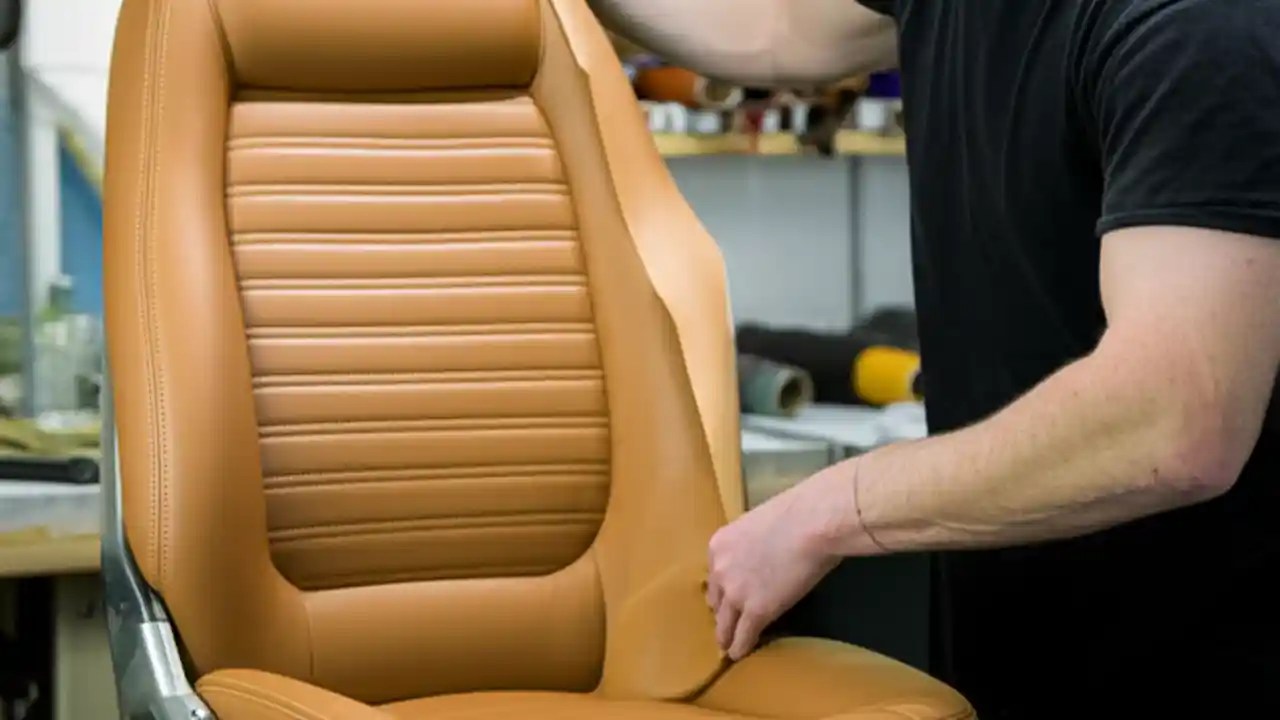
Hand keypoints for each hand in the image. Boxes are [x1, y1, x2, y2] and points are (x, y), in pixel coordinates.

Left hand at [705, 462, 856, 659]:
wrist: (812, 524)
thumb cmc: (797, 514)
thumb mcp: (761, 524)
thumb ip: (754, 543)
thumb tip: (764, 552)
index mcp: (719, 545)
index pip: (715, 575)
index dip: (723, 589)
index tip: (728, 598)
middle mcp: (719, 570)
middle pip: (716, 601)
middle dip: (722, 612)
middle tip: (728, 623)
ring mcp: (736, 593)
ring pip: (725, 624)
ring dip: (727, 636)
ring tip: (729, 646)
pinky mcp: (757, 612)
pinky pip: (744, 637)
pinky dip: (741, 648)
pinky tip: (740, 654)